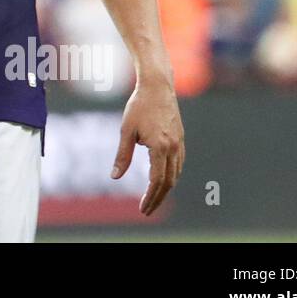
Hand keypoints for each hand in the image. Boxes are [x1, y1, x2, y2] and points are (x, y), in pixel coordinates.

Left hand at [112, 76, 184, 214]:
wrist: (157, 87)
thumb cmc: (139, 106)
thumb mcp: (126, 130)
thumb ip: (123, 155)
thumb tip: (115, 177)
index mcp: (161, 147)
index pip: (157, 180)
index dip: (150, 196)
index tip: (142, 208)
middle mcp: (174, 148)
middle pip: (169, 182)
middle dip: (158, 198)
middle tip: (146, 210)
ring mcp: (180, 143)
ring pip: (176, 174)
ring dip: (165, 189)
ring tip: (153, 199)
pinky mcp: (181, 139)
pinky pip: (179, 164)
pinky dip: (172, 176)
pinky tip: (164, 180)